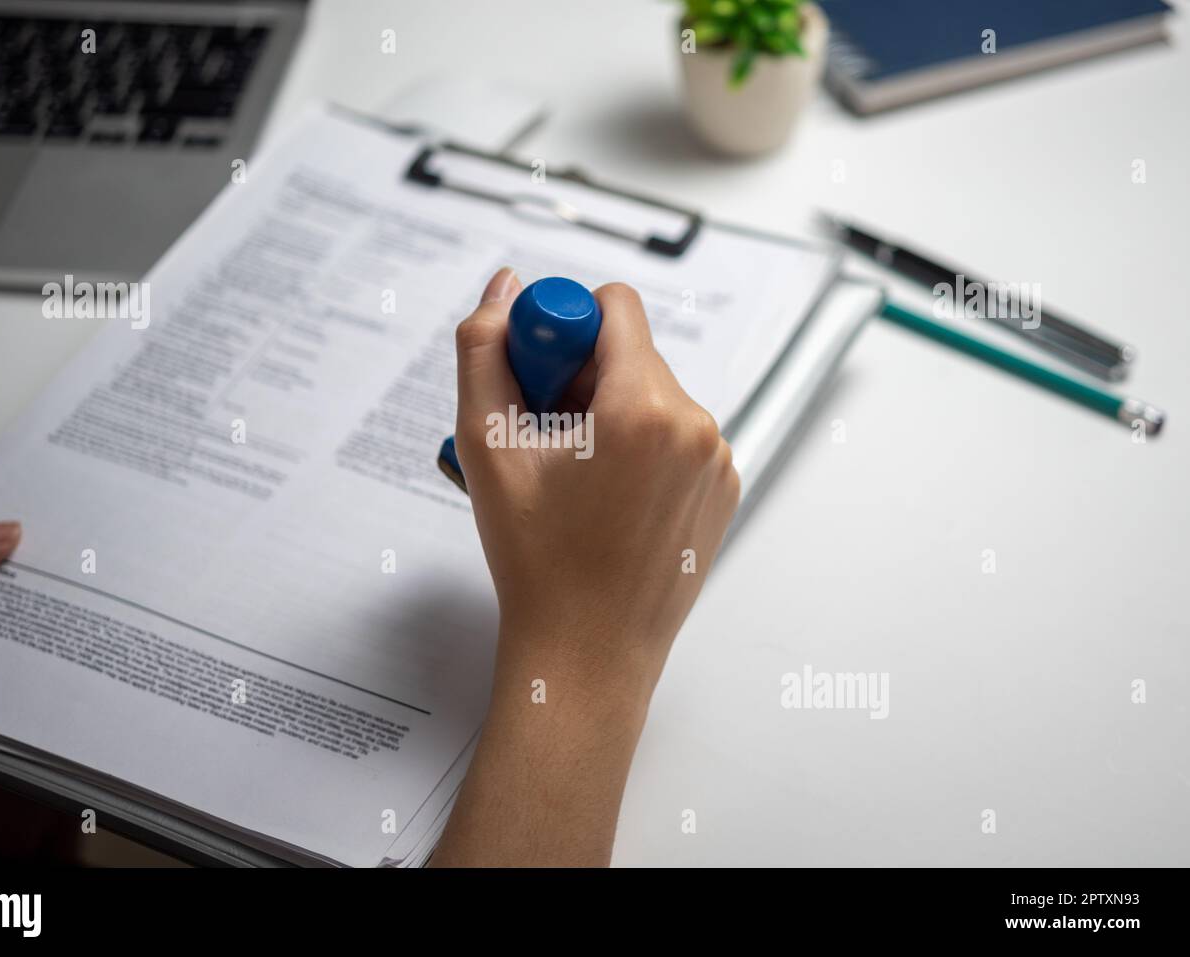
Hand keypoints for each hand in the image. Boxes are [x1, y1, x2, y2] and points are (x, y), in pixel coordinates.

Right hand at [433, 268, 738, 866]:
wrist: (588, 653)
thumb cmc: (539, 563)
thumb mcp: (486, 448)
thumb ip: (484, 351)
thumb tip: (503, 289)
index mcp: (645, 409)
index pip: (613, 306)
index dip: (563, 333)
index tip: (539, 384)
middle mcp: (697, 427)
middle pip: (631, 352)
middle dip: (580, 380)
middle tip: (544, 441)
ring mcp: (718, 460)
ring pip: (652, 394)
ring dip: (608, 416)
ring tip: (573, 479)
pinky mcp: (724, 488)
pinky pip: (676, 435)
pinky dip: (639, 449)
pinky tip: (606, 499)